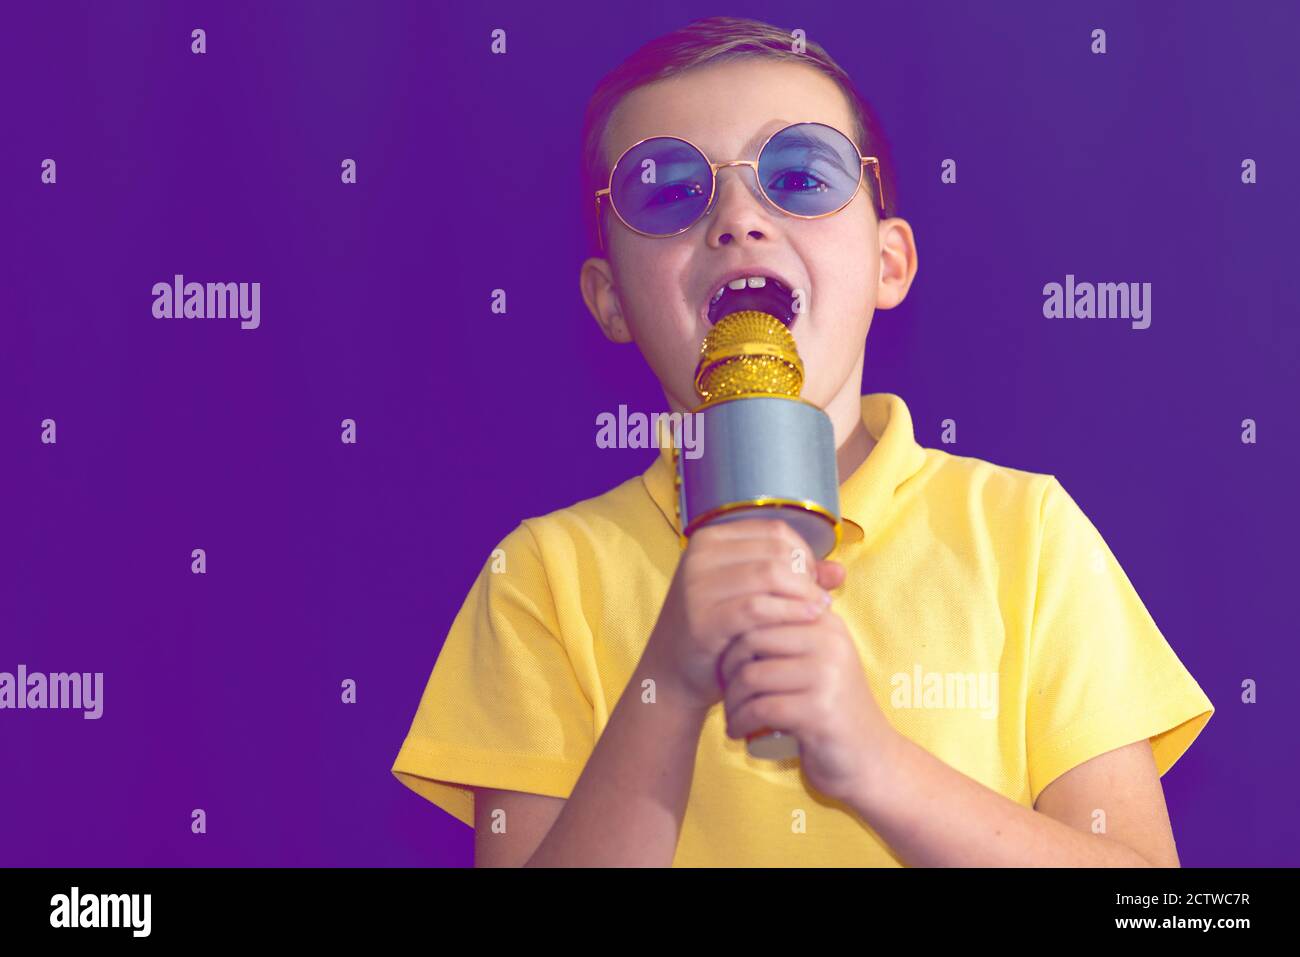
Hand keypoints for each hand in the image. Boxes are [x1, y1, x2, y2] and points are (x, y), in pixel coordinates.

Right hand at [641, 518, 831, 713]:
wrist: (673, 671)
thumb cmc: (721, 629)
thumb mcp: (753, 596)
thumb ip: (795, 580)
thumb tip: (840, 571)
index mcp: (710, 538)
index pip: (775, 532)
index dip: (804, 554)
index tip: (813, 581)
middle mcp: (699, 555)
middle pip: (776, 551)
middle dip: (806, 575)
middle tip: (819, 600)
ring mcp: (697, 586)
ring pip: (770, 574)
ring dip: (804, 593)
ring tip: (820, 611)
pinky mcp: (703, 618)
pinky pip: (759, 607)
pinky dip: (790, 612)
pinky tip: (808, 621)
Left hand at [718, 576, 898, 805]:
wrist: (872, 759)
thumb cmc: (832, 710)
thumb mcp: (817, 663)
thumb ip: (788, 638)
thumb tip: (732, 617)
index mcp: (827, 624)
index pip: (761, 614)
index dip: (733, 642)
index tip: (727, 668)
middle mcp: (830, 643)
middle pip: (751, 641)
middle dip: (727, 671)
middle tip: (724, 693)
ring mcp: (827, 676)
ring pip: (751, 676)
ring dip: (731, 702)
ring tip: (732, 716)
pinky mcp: (819, 710)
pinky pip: (760, 708)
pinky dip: (740, 722)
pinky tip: (738, 732)